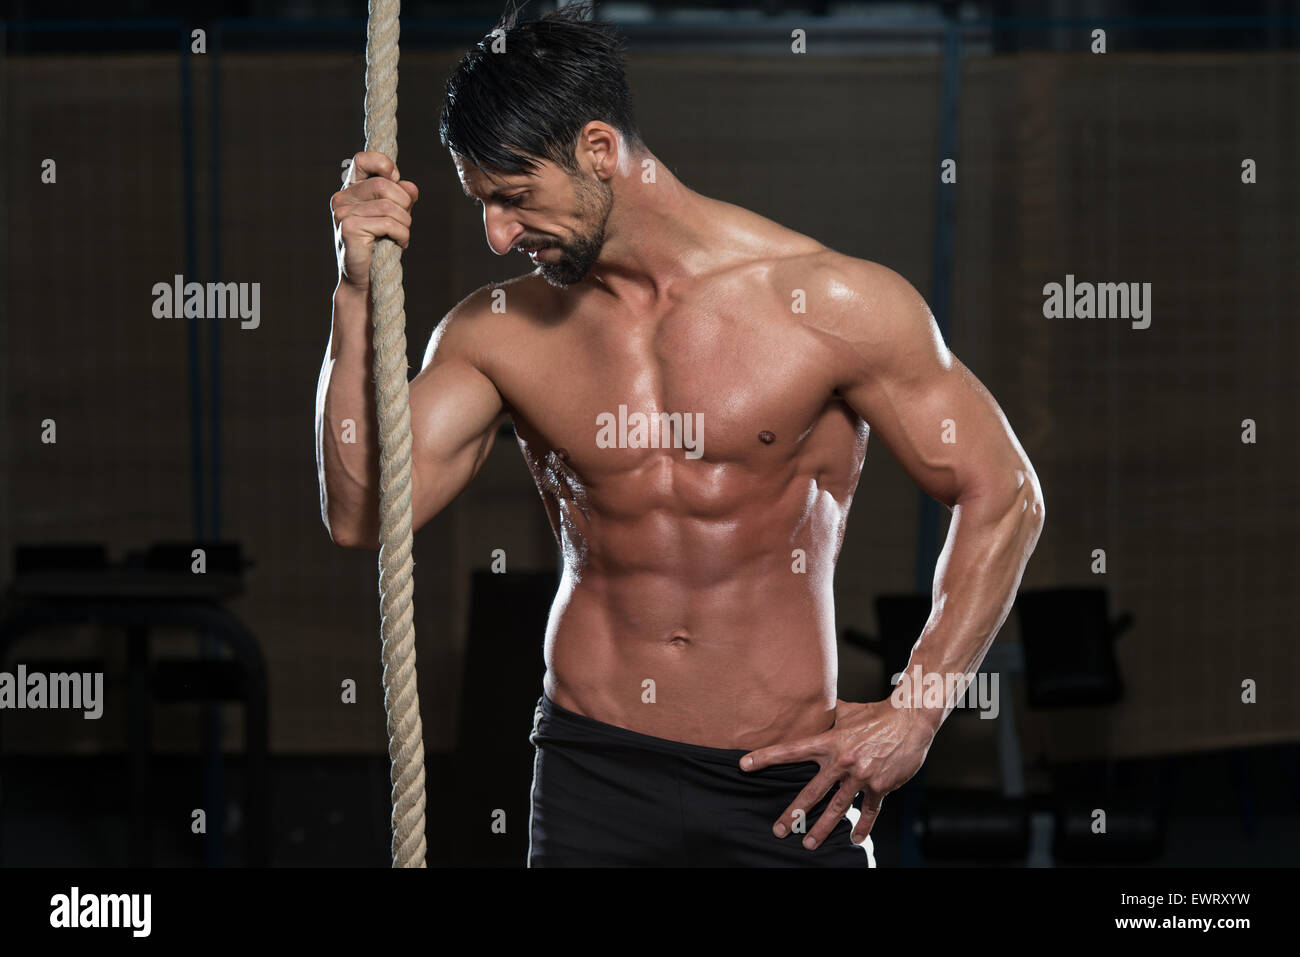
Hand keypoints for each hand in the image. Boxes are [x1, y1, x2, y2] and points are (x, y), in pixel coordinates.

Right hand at [330, 150, 418, 289]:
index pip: (363, 159)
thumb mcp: (393, 216)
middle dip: (404, 204)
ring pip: (389, 206)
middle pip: (385, 184)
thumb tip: (411, 187)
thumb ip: (401, 198)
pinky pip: (388, 223)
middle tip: (405, 222)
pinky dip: (402, 234)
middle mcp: (342, 198)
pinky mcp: (349, 228)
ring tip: (402, 236)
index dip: (384, 165)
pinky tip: (400, 243)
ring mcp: (343, 212)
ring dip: (405, 223)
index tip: (395, 181)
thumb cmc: (379, 246)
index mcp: (350, 189)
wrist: (364, 280)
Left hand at [739, 698, 934, 849]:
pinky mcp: (881, 786)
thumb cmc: (877, 713)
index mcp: (830, 741)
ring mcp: (862, 776)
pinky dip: (863, 827)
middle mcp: (843, 760)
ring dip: (823, 828)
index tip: (744, 765)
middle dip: (794, 813)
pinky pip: (869, 811)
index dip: (767, 757)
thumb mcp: (847, 711)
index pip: (792, 750)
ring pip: (838, 807)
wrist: (911, 719)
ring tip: (809, 843)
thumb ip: (826, 714)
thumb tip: (808, 705)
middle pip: (812, 791)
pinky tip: (854, 839)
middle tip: (779, 829)